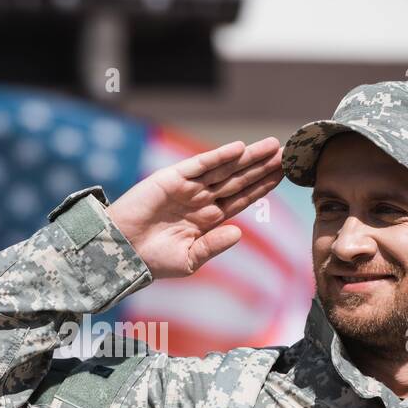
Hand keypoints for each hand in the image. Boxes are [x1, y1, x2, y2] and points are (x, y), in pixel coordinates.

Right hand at [105, 137, 283, 278]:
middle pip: (238, 179)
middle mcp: (200, 200)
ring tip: (272, 146)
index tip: (281, 176)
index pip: (240, 199)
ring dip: (248, 157)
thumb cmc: (152, 261)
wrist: (121, 253)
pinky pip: (200, 165)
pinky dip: (219, 156)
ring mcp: (187, 188)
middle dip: (261, 167)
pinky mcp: (172, 178)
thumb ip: (214, 244)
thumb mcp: (189, 259)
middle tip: (286, 154)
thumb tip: (239, 232)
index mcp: (207, 220)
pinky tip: (239, 149)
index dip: (261, 187)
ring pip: (224, 169)